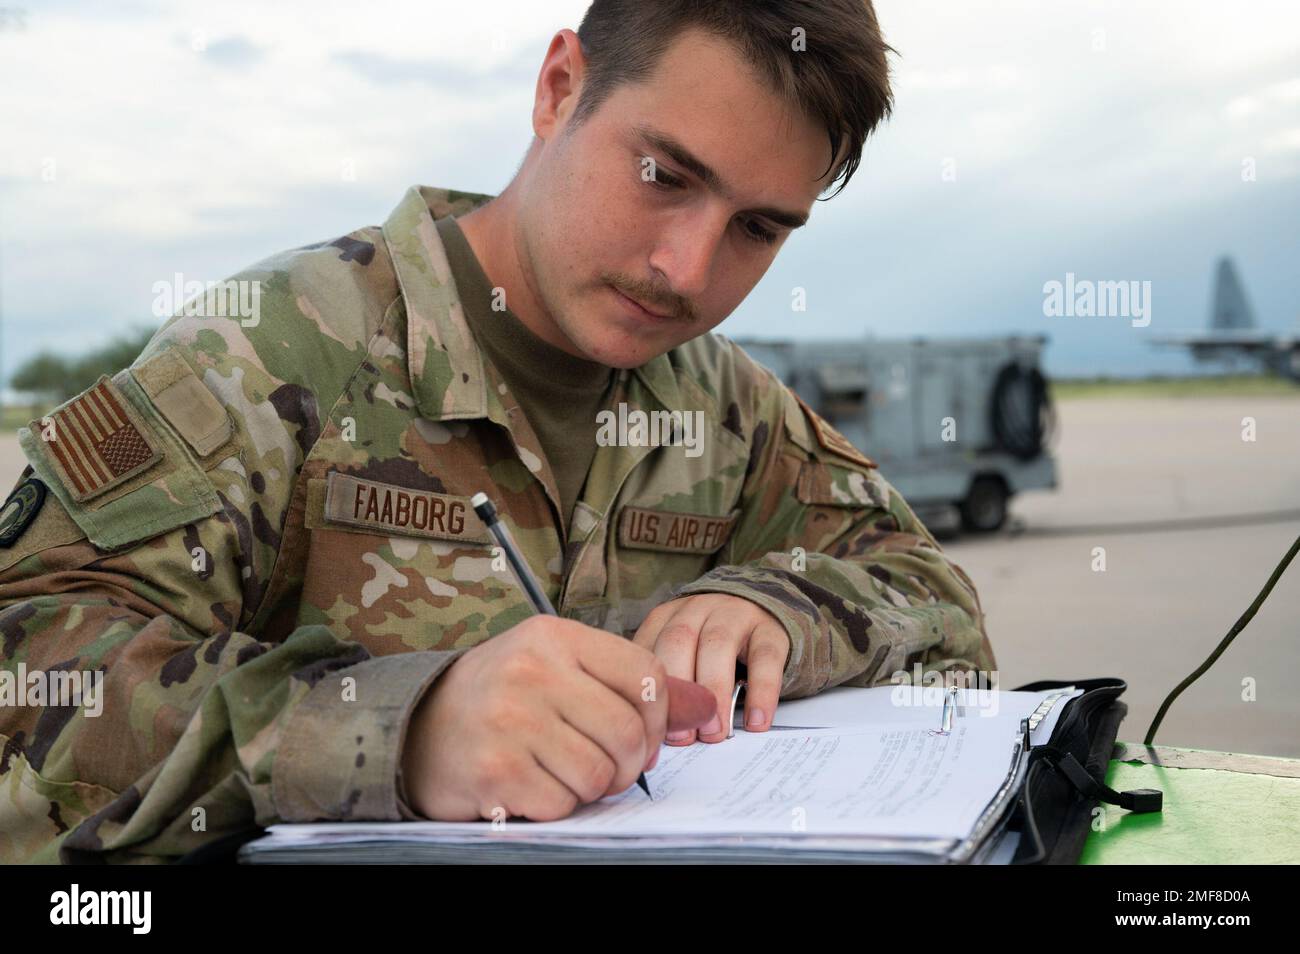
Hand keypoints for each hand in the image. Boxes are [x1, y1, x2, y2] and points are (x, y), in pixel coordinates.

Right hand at [401, 615, 714, 821]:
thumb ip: (628, 683)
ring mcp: (511, 720)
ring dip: (592, 787)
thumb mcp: (559, 667)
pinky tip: (531, 785)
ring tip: (564, 773)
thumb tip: (705, 706)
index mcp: (554, 636)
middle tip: (608, 767)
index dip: (660, 717)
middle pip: (629, 732)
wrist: (417, 726)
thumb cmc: (500, 695)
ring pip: (599, 773)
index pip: (647, 674)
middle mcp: (533, 671)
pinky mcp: (495, 770)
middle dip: (630, 764)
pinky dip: (556, 805)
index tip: (642, 735)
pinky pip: (561, 803)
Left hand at [633, 593, 788, 744]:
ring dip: (714, 693)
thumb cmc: (712, 647)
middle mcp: (698, 609)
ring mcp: (736, 614)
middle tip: (683, 736)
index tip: (652, 724)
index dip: (650, 687)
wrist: (761, 615)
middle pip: (679, 641)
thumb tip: (656, 729)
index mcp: (668, 616)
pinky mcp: (771, 629)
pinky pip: (766, 658)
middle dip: (679, 690)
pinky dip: (762, 693)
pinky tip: (756, 722)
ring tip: (715, 731)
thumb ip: (669, 682)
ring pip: (719, 646)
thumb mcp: (682, 655)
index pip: (649, 646)